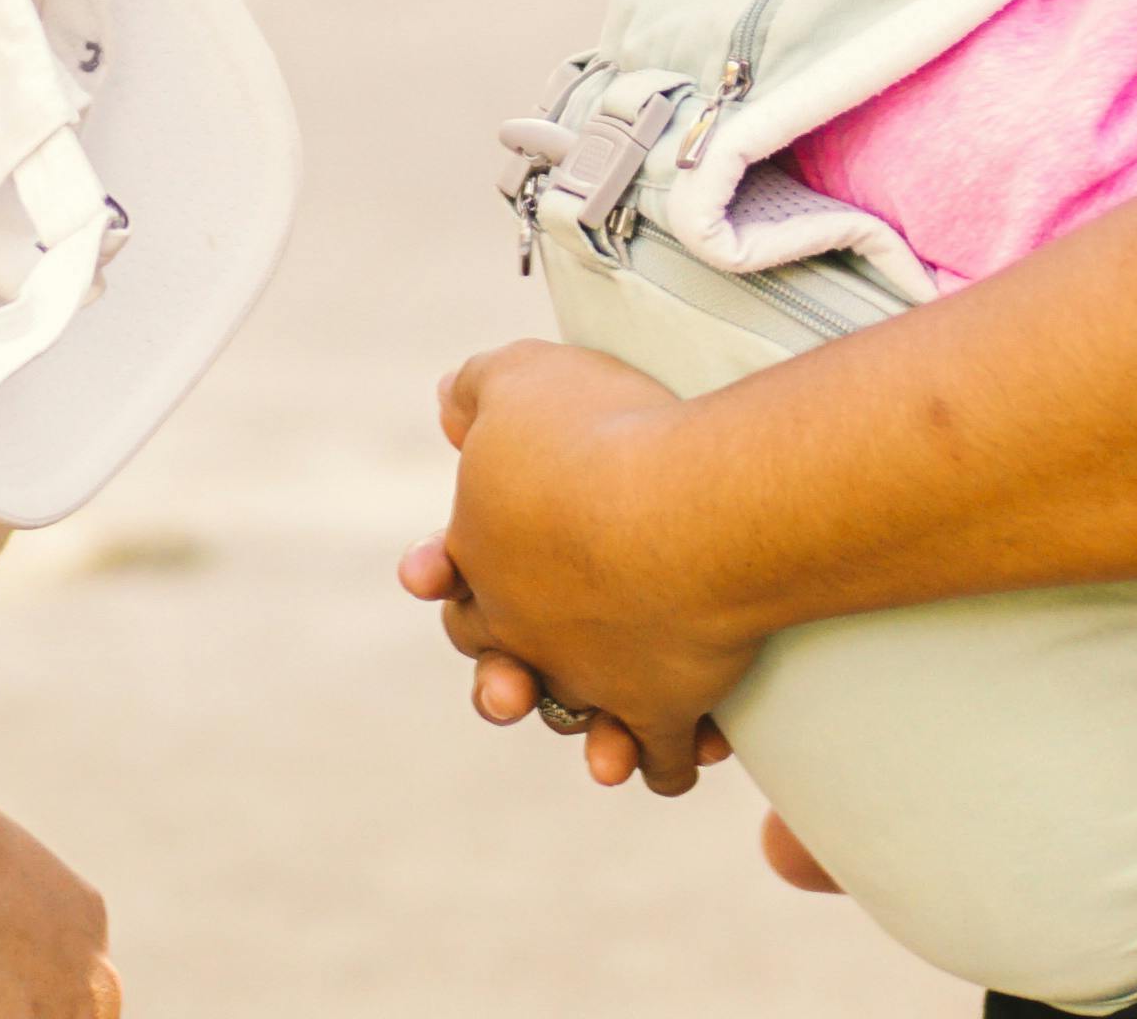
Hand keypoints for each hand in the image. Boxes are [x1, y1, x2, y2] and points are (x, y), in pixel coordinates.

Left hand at [397, 341, 748, 794]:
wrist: (681, 506)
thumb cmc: (596, 433)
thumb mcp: (521, 378)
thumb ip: (478, 391)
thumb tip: (448, 409)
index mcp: (485, 558)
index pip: (448, 581)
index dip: (439, 577)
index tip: (432, 573)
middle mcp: (529, 631)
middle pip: (501, 667)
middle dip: (503, 674)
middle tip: (513, 675)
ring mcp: (595, 679)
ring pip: (579, 721)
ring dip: (593, 735)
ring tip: (605, 748)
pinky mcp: (662, 707)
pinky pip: (665, 756)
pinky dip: (680, 757)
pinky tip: (703, 747)